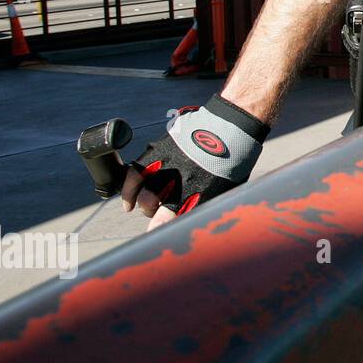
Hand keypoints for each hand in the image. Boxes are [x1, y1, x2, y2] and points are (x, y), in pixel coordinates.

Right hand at [121, 94, 269, 230]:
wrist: (232, 127)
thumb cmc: (234, 162)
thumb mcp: (226, 189)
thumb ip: (207, 206)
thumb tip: (192, 222)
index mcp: (199, 193)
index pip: (170, 219)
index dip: (159, 230)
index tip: (155, 236)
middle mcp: (181, 180)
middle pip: (153, 208)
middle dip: (154, 216)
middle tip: (161, 213)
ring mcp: (167, 165)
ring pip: (144, 195)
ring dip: (143, 206)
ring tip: (148, 208)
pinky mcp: (159, 151)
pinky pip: (135, 174)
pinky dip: (129, 191)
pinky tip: (129, 202)